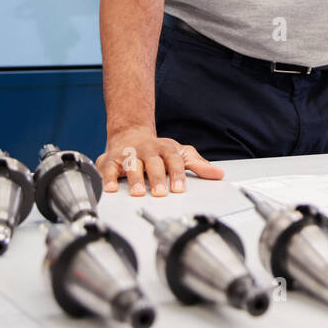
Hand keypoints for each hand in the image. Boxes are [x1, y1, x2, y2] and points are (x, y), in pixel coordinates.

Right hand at [96, 126, 222, 196]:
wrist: (130, 134)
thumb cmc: (157, 149)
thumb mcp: (180, 154)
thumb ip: (198, 165)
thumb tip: (219, 174)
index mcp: (166, 149)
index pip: (174, 160)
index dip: (177, 174)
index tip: (179, 188)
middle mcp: (147, 150)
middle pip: (153, 163)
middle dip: (157, 177)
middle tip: (161, 193)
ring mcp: (129, 154)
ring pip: (132, 164)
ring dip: (135, 178)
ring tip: (138, 192)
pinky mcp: (110, 160)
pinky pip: (108, 169)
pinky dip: (108, 178)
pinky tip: (111, 188)